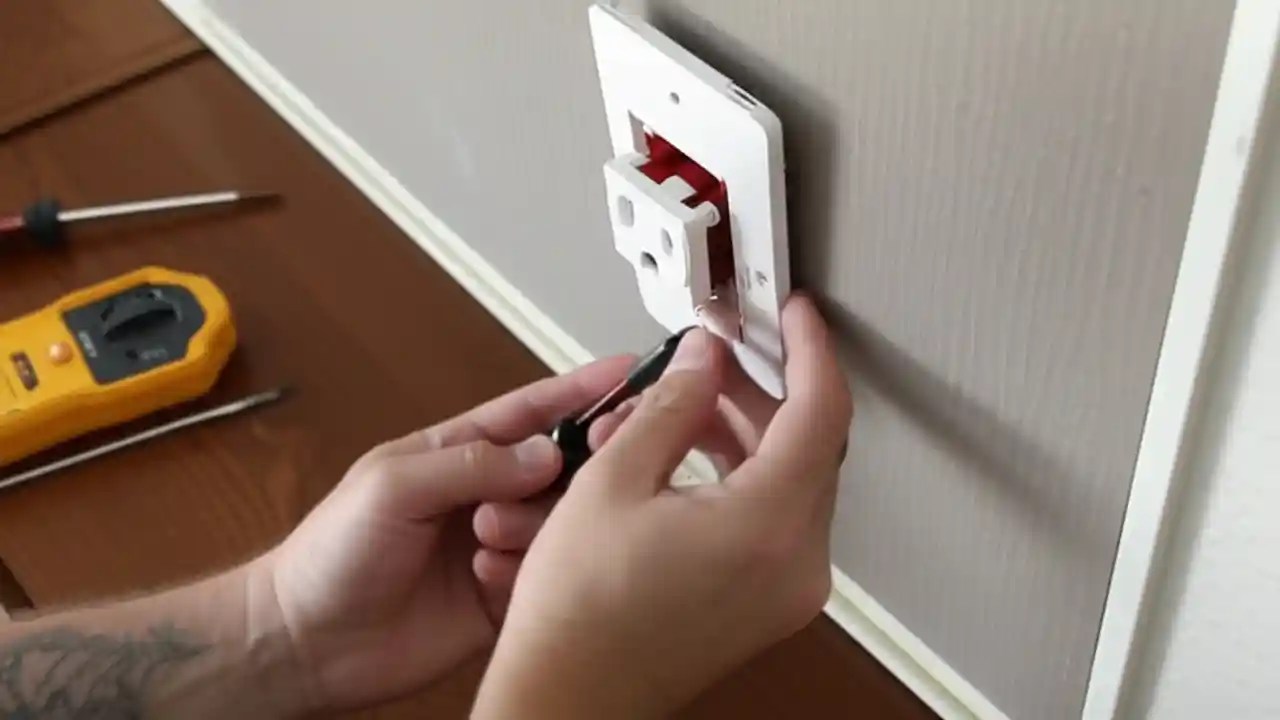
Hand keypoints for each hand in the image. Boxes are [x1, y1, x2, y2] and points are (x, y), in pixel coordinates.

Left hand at [250, 356, 632, 712]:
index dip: (583, 391)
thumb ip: (472, 462)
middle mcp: (489, 495)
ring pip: (561, 524)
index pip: (534, 411)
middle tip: (559, 484)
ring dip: (537, 529)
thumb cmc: (333, 551)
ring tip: (487, 543)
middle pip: (562, 468)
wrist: (306, 643)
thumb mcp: (393, 484)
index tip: (634, 372)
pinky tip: (489, 582)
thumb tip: (546, 452)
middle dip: (570, 472)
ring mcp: (500, 548)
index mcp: (461, 451)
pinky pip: (547, 579)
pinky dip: (529, 576)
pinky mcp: (505, 601)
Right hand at [474, 296, 852, 718]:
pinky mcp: (768, 603)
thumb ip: (673, 403)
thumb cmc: (579, 614)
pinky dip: (741, 476)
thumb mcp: (615, 479)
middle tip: (717, 352)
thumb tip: (703, 358)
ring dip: (745, 432)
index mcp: (770, 526)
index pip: (822, 410)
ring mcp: (787, 590)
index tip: (793, 315)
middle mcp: (797, 563)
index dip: (809, 349)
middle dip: (761, 389)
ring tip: (685, 402)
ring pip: (789, 479)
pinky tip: (687, 453)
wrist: (567, 696)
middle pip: (807, 444)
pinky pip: (774, 518)